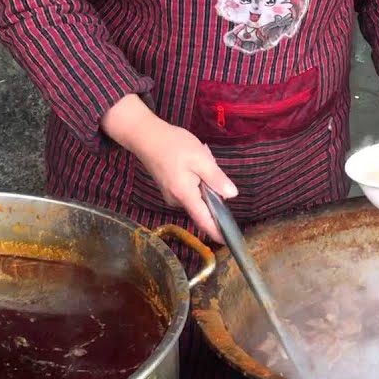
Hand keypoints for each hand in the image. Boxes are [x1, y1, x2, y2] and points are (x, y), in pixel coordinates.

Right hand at [102, 95, 236, 241]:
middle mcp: (177, 201)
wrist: (146, 136)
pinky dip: (196, 179)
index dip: (217, 232)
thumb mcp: (200, 158)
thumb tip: (232, 195)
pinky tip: (192, 161)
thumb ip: (216, 178)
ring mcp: (172, 197)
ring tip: (200, 158)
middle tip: (208, 162)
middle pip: (204, 206)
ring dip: (204, 181)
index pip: (204, 220)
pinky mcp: (170, 190)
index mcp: (185, 195)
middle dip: (213, 189)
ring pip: (198, 196)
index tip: (230, 242)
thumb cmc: (173, 145)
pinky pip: (190, 191)